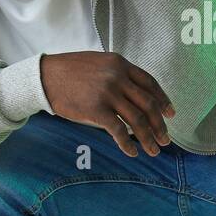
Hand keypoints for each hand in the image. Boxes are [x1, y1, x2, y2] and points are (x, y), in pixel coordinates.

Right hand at [40, 51, 175, 156]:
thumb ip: (118, 73)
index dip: (163, 100)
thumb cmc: (70, 71)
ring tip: (154, 150)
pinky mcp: (96, 109)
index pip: (150, 83)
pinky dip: (128, 143)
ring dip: (149, 137)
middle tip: (166, 139)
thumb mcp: (99, 63)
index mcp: (121, 64)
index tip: (170, 114)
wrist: (45, 76)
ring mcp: (108, 93)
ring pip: (137, 119)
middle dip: (160, 124)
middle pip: (147, 104)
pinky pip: (119, 130)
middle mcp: (118, 77)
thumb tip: (135, 94)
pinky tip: (132, 152)